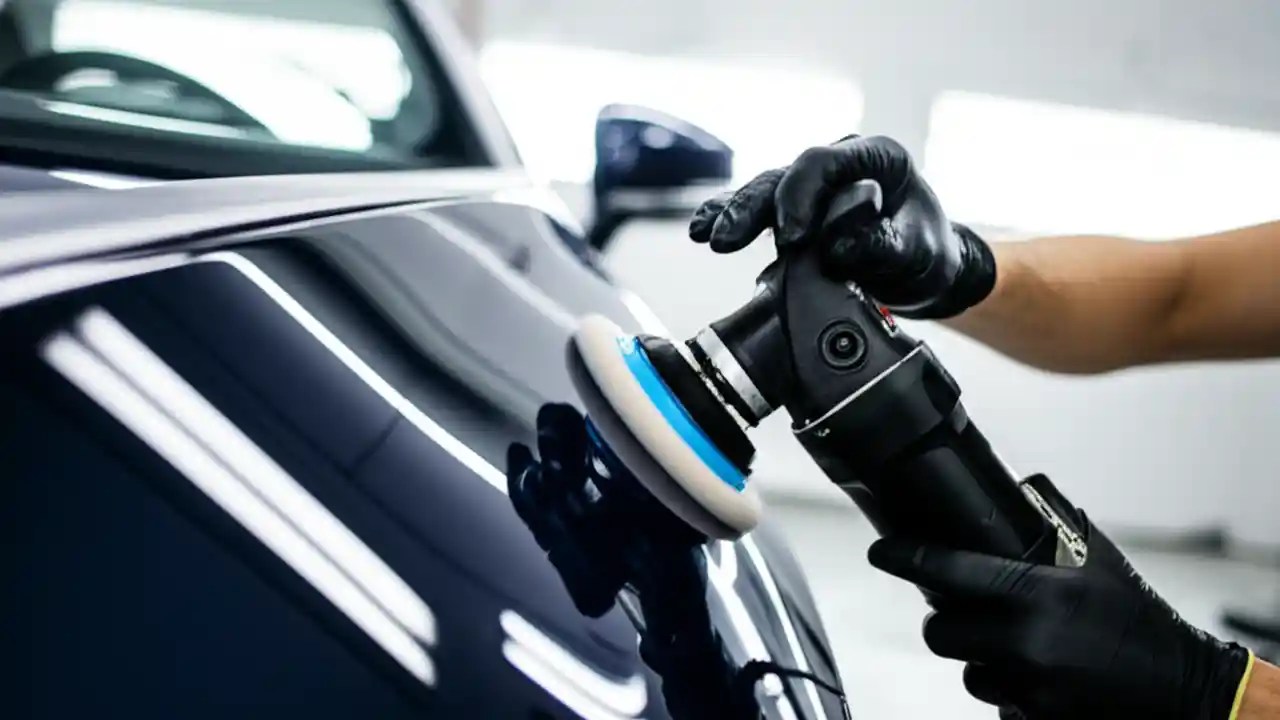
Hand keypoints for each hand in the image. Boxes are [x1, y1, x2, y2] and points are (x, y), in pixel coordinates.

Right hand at [688, 135, 995, 318]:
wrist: (925, 269)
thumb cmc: (926, 251)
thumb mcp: (917, 251)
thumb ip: (880, 244)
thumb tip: (836, 245)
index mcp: (876, 157)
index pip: (825, 163)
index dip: (799, 196)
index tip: (791, 237)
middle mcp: (839, 163)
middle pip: (785, 175)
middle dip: (752, 207)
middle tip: (727, 240)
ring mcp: (814, 187)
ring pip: (765, 190)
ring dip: (733, 213)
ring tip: (706, 236)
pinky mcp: (794, 210)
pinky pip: (758, 209)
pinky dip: (729, 217)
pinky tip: (701, 229)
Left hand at [867, 475, 1253, 718]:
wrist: (1183, 687)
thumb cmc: (1137, 617)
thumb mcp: (1096, 560)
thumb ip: (1050, 528)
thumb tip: (1013, 495)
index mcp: (1037, 592)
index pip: (947, 570)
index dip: (906, 558)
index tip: (882, 551)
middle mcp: (1025, 641)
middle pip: (939, 631)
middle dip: (948, 621)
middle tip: (968, 612)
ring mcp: (1028, 687)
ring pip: (966, 670)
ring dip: (981, 658)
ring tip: (1019, 646)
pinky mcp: (1034, 719)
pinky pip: (995, 700)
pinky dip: (1007, 688)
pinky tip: (1036, 673)